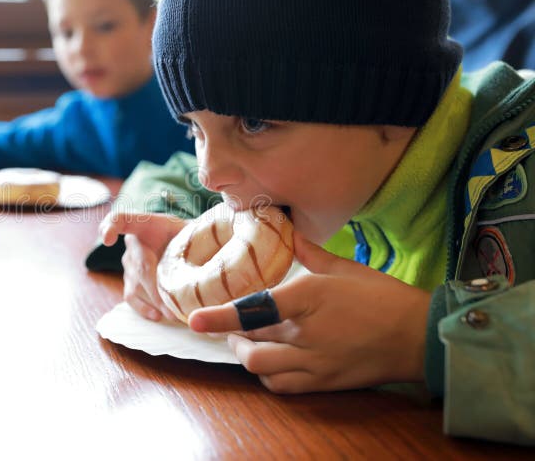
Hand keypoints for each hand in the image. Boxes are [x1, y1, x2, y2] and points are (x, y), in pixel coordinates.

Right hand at [99, 211, 188, 321]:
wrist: (173, 240)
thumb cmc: (181, 231)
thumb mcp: (189, 226)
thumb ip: (197, 232)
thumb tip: (217, 244)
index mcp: (144, 224)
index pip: (120, 220)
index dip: (110, 227)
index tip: (107, 239)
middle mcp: (131, 244)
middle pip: (140, 266)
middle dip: (155, 289)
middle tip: (172, 306)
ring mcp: (129, 264)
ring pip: (135, 285)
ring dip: (153, 301)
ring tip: (170, 314)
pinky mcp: (131, 281)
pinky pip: (132, 297)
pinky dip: (144, 308)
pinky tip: (157, 315)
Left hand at [188, 233, 430, 392]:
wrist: (419, 337)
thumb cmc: (383, 297)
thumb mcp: (344, 266)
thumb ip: (307, 251)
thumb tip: (285, 230)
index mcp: (308, 297)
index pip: (254, 309)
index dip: (221, 316)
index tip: (195, 320)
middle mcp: (306, 333)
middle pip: (250, 342)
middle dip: (231, 334)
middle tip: (230, 324)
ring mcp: (314, 362)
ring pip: (260, 366)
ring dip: (246, 354)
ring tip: (247, 341)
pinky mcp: (324, 382)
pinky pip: (281, 385)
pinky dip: (267, 374)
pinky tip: (270, 361)